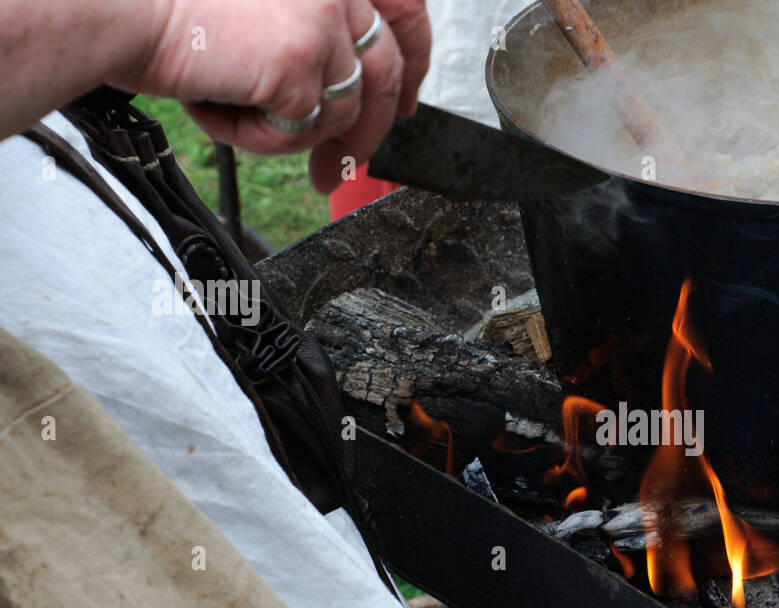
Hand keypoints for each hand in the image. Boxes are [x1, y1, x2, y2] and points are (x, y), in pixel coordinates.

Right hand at [113, 0, 430, 191]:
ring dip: (288, 129)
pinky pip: (301, 129)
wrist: (112, 4)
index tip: (407, 99)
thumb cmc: (167, 4)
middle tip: (339, 166)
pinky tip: (215, 107)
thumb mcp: (263, 5)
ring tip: (230, 109)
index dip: (413, 60)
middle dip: (366, 130)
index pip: (403, 11)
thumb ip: (313, 26)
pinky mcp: (302, 64)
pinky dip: (258, 135)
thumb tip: (353, 84)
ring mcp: (323, 22)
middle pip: (384, 71)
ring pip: (340, 109)